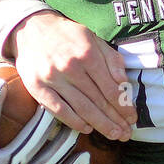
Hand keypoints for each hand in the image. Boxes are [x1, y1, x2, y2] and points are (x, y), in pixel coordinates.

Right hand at [9, 11, 135, 139]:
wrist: (31, 29)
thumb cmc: (68, 36)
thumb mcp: (94, 39)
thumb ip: (111, 59)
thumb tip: (124, 82)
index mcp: (87, 54)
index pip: (110, 88)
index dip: (123, 106)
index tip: (132, 118)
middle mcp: (70, 67)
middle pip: (98, 100)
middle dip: (115, 119)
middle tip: (126, 134)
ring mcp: (52, 79)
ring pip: (81, 108)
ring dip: (99, 124)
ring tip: (113, 135)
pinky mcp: (37, 87)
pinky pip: (58, 109)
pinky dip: (73, 121)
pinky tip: (87, 128)